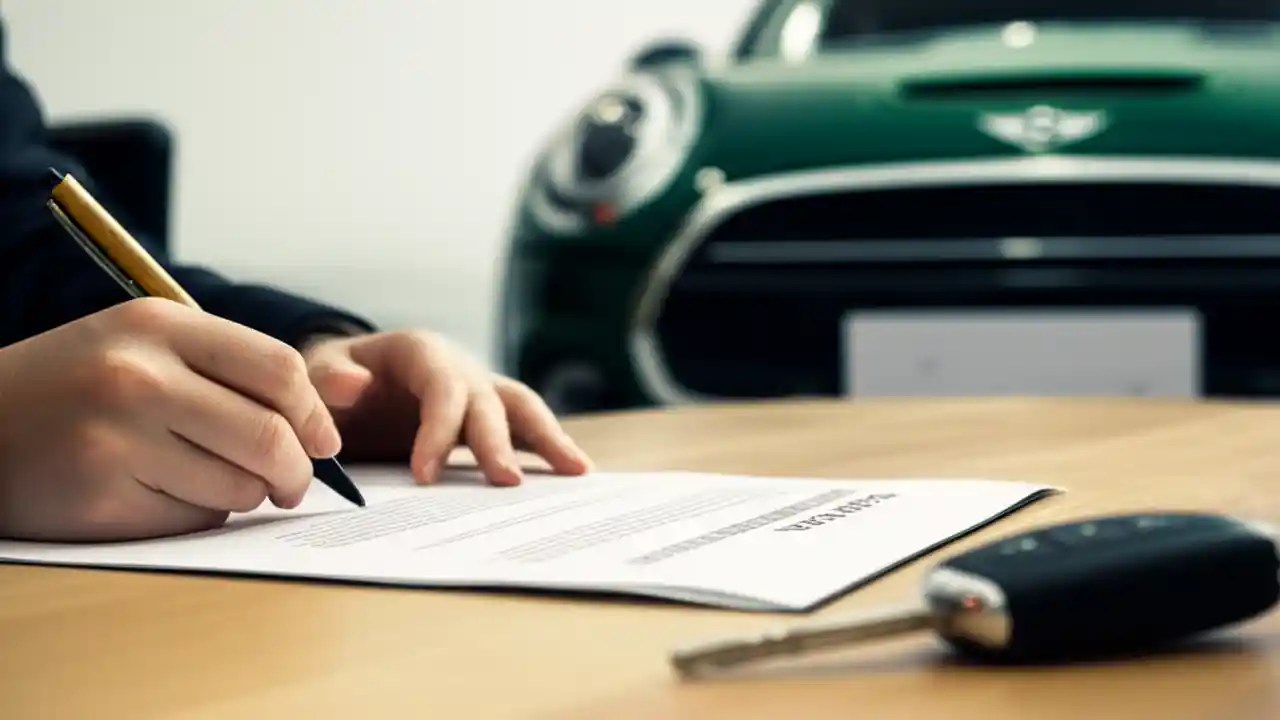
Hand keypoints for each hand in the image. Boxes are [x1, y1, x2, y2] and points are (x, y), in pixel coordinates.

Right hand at [0, 299, 342, 541]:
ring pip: (239, 487)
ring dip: (244, 495)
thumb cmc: (79, 386)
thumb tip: (338, 412)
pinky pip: (194, 519)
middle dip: (298, 472)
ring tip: (204, 477)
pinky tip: (159, 493)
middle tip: (293, 484)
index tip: (323, 441)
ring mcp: (116, 440)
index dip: (315, 414)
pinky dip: (197, 515)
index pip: (279, 370)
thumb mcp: (146, 344)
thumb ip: (235, 368)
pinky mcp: (101, 499)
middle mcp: (138, 377)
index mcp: (158, 326)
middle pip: (270, 436)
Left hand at [299, 330, 591, 485]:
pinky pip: (524, 431)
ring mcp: (481, 393)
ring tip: (576, 470)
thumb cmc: (332, 380)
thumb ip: (329, 378)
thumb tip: (354, 386)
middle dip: (498, 442)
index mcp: (421, 353)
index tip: (424, 477)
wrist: (346, 383)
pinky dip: (548, 449)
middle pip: (489, 402)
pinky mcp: (489, 420)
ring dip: (548, 438)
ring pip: (522, 409)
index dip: (437, 431)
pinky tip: (573, 473)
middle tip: (505, 482)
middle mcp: (461, 369)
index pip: (441, 390)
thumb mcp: (317, 372)